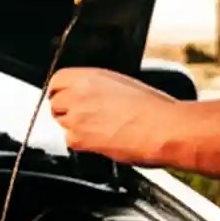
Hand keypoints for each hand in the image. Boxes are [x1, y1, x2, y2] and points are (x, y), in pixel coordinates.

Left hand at [48, 68, 179, 166]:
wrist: (164, 129)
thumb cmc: (156, 108)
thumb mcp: (124, 85)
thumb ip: (99, 88)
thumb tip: (91, 95)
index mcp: (91, 77)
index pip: (56, 81)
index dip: (60, 92)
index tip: (64, 98)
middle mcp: (79, 94)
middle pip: (55, 103)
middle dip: (66, 111)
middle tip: (84, 118)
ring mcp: (76, 116)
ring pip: (61, 123)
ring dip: (74, 127)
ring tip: (99, 129)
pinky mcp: (78, 138)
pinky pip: (70, 141)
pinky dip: (82, 143)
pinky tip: (102, 140)